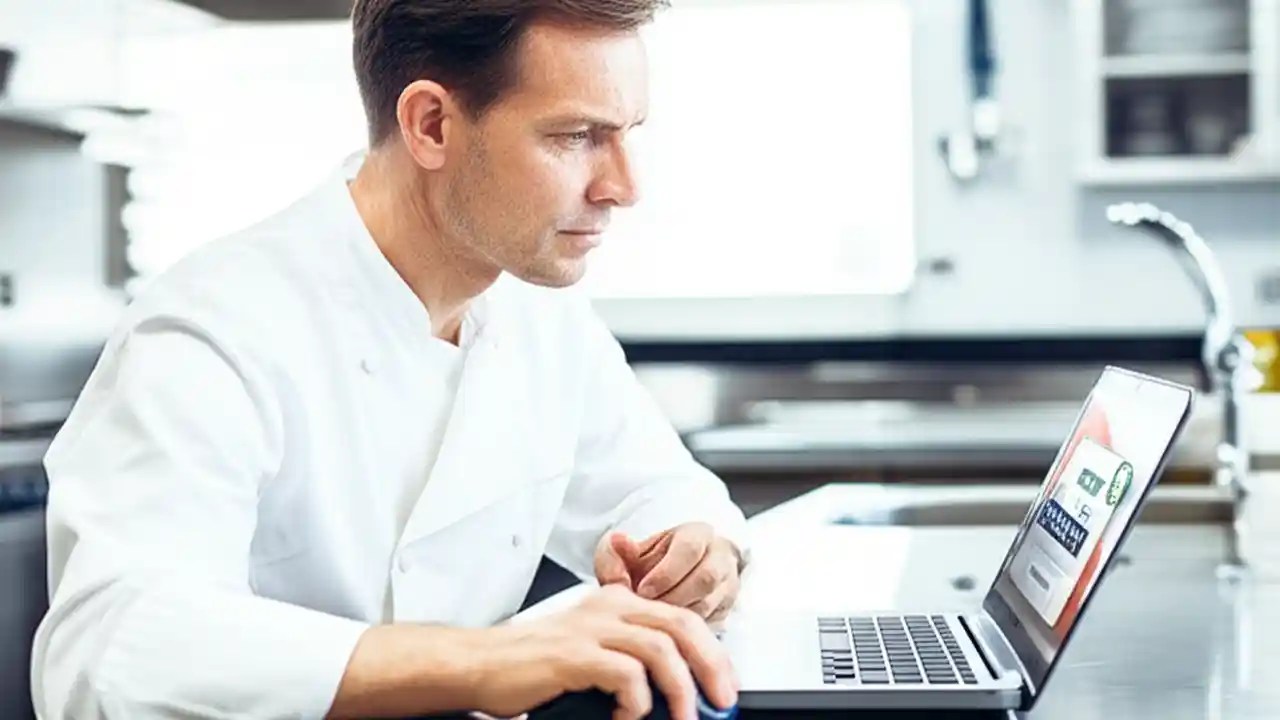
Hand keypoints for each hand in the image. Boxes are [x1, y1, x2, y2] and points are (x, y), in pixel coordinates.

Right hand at [472, 585, 737, 719]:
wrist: (480, 664)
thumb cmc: (532, 664)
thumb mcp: (589, 651)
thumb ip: (627, 659)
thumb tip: (673, 694)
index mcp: (616, 603)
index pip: (681, 617)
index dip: (711, 652)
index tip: (724, 685)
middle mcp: (608, 608)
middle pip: (681, 626)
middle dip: (711, 666)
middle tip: (721, 702)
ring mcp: (591, 628)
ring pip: (660, 650)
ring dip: (680, 691)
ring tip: (681, 719)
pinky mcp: (574, 655)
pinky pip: (626, 675)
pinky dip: (636, 704)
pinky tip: (626, 718)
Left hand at [594, 523, 742, 620]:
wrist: (663, 581)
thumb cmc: (646, 565)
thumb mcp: (627, 554)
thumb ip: (616, 552)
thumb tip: (617, 540)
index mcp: (698, 534)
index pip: (690, 549)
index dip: (665, 573)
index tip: (642, 590)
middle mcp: (720, 557)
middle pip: (705, 579)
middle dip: (672, 598)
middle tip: (646, 611)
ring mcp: (727, 586)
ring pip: (709, 605)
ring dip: (677, 617)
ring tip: (652, 621)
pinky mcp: (726, 612)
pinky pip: (711, 625)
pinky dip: (685, 632)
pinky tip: (664, 632)